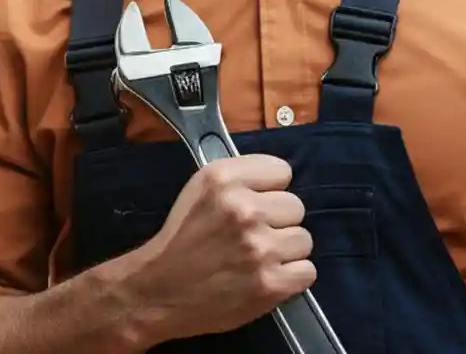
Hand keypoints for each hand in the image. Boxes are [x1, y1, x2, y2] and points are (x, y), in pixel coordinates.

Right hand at [127, 154, 314, 343]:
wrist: (157, 293)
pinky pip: (307, 271)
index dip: (270, 190)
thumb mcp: (200, 190)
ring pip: (303, 240)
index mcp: (223, 179)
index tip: (257, 204)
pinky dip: (291, 278)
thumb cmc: (182, 241)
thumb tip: (280, 181)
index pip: (282, 171)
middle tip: (252, 237)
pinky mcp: (269, 284)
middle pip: (296, 207)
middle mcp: (244, 209)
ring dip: (286, 251)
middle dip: (278, 222)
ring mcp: (259, 248)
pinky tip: (267, 278)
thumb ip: (240, 179)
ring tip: (258, 260)